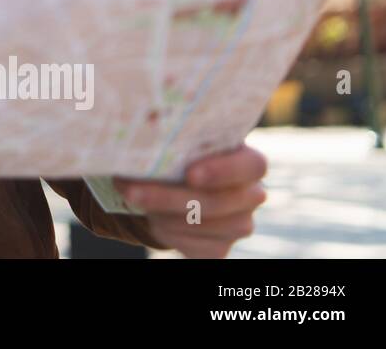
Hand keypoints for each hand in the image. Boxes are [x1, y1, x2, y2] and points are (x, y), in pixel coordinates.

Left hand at [113, 143, 268, 257]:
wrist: (174, 184)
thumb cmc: (179, 152)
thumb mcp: (179, 139)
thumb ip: (172, 136)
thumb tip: (138, 136)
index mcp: (247, 161)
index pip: (253, 166)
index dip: (224, 171)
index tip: (190, 174)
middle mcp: (250, 195)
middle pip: (217, 202)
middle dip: (169, 198)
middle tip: (132, 190)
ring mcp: (238, 225)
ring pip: (201, 226)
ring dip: (161, 214)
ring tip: (133, 196)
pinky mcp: (220, 248)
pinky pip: (193, 247)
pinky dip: (166, 232)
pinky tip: (150, 217)